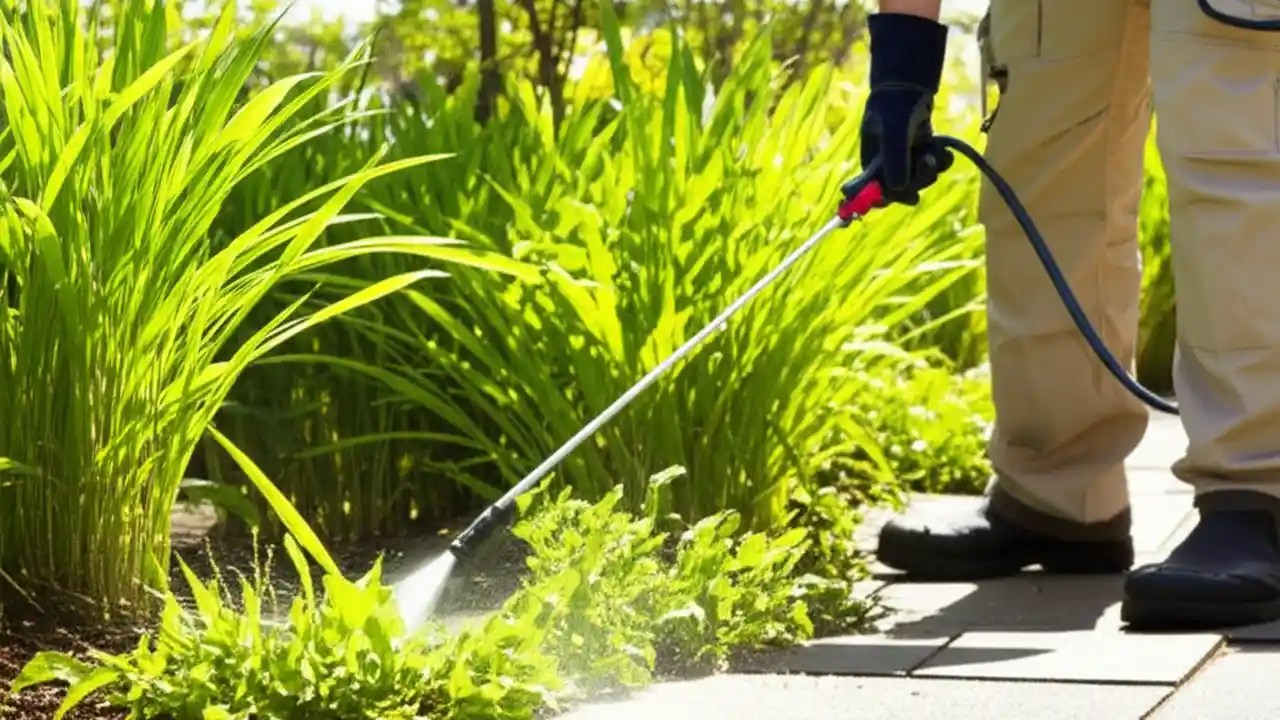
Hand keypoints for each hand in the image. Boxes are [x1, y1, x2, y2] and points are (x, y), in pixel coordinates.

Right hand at [856, 12, 953, 205]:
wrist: (908, 81)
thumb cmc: (894, 105)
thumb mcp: (893, 133)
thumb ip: (895, 161)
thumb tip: (898, 189)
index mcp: (871, 161)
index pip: (875, 190)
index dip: (890, 197)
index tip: (908, 197)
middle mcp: (885, 162)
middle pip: (901, 187)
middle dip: (916, 181)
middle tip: (926, 168)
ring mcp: (903, 155)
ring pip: (918, 177)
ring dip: (930, 170)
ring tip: (935, 156)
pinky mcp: (919, 149)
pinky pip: (930, 164)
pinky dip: (938, 160)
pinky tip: (943, 151)